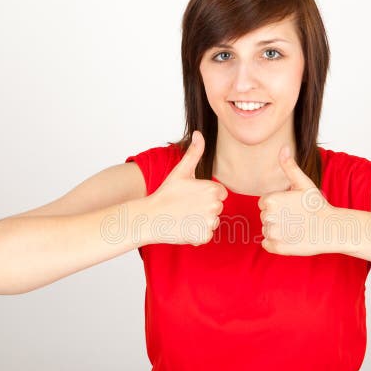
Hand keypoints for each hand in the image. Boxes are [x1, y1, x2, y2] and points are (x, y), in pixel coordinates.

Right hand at [146, 130, 227, 245]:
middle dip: (204, 209)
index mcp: (213, 189)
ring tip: (184, 217)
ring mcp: (210, 222)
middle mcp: (215, 206)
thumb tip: (199, 134)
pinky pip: (206, 235)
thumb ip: (194, 153)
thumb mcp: (181, 171)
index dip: (206, 195)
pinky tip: (184, 227)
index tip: (191, 196)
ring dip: (201, 222)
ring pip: (212, 222)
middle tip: (186, 207)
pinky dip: (197, 234)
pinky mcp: (204, 236)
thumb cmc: (166, 194)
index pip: (220, 194)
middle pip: (217, 208)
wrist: (150, 217)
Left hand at [258, 145, 338, 255]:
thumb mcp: (303, 183)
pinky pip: (267, 244)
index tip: (293, 207)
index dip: (279, 205)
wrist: (331, 229)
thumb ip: (289, 166)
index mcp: (271, 200)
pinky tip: (291, 238)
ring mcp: (273, 233)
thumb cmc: (317, 205)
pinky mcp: (277, 248)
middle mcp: (268, 217)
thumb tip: (283, 147)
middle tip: (296, 217)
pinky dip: (277, 243)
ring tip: (296, 228)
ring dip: (278, 230)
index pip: (265, 203)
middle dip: (278, 217)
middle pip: (265, 217)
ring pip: (267, 230)